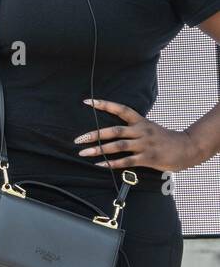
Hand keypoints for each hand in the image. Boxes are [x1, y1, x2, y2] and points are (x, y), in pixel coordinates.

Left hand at [76, 99, 204, 172]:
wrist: (187, 148)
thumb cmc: (163, 138)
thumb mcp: (148, 127)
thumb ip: (131, 128)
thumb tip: (110, 131)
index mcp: (140, 121)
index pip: (121, 109)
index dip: (104, 104)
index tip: (87, 101)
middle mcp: (141, 131)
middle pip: (115, 131)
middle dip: (94, 135)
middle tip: (78, 139)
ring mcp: (145, 145)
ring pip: (118, 146)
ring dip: (99, 150)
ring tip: (84, 153)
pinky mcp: (148, 158)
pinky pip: (127, 161)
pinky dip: (112, 164)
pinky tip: (100, 165)